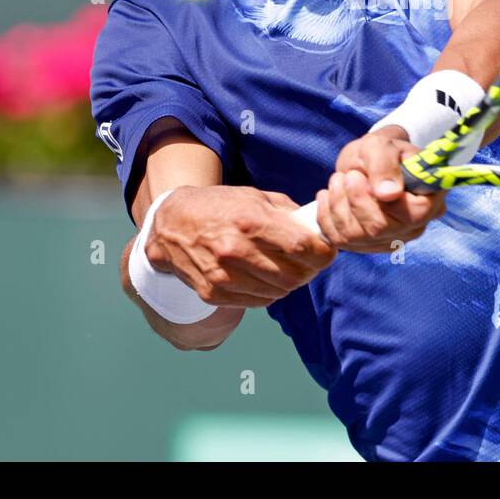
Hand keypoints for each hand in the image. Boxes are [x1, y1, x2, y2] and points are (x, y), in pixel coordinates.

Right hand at [140, 186, 335, 306]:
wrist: (171, 224)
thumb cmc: (219, 206)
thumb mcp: (255, 197)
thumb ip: (289, 213)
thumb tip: (318, 228)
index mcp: (250, 221)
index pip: (303, 247)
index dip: (323, 252)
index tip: (328, 250)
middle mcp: (235, 251)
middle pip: (295, 274)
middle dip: (311, 269)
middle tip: (312, 261)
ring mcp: (223, 276)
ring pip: (279, 292)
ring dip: (291, 282)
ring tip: (289, 267)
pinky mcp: (214, 293)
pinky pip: (259, 301)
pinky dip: (270, 292)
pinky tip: (266, 276)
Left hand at [312, 126, 446, 252]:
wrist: (365, 162)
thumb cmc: (379, 152)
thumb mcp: (382, 146)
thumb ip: (385, 165)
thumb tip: (387, 194)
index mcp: (429, 201)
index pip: (414, 214)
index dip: (384, 199)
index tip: (361, 176)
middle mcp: (413, 227)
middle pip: (380, 228)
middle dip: (355, 199)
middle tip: (347, 175)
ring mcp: (389, 240)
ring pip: (355, 236)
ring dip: (338, 204)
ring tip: (338, 179)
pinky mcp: (365, 246)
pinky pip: (338, 240)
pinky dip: (326, 215)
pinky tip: (329, 195)